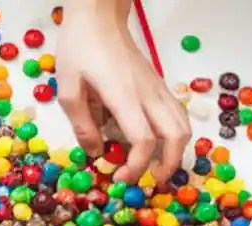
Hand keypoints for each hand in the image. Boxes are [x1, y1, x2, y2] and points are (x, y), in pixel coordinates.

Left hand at [56, 0, 189, 181]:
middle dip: (167, 165)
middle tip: (149, 182)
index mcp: (124, 95)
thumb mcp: (67, 87)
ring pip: (183, 125)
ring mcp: (158, 88)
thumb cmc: (80, 48)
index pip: (144, 139)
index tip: (120, 178)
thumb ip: (81, 123)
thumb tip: (96, 153)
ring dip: (175, 152)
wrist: (99, 17)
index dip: (136, 166)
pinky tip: (156, 145)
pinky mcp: (159, 85)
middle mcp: (148, 93)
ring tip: (156, 169)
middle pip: (177, 136)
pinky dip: (173, 136)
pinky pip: (176, 114)